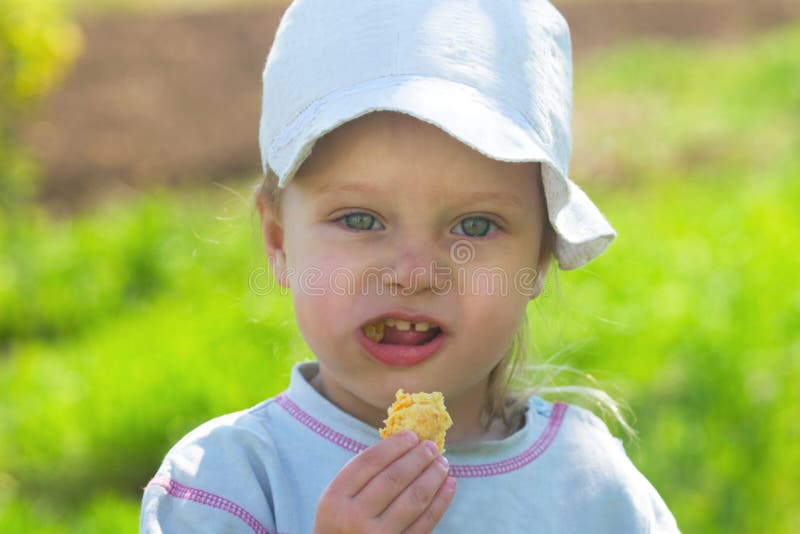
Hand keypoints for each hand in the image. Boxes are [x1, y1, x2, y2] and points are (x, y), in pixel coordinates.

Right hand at [313, 431, 456, 533]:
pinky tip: (449, 485)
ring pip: (414, 499)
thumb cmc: (342, 525)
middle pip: (394, 478)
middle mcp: (353, 518)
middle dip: (417, 458)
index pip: (369, 462)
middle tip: (432, 446)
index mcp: (334, 499)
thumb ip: (362, 477)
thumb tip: (405, 445)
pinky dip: (441, 501)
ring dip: (433, 476)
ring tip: (443, 463)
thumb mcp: (337, 501)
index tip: (412, 435)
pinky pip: (425, 523)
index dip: (394, 445)